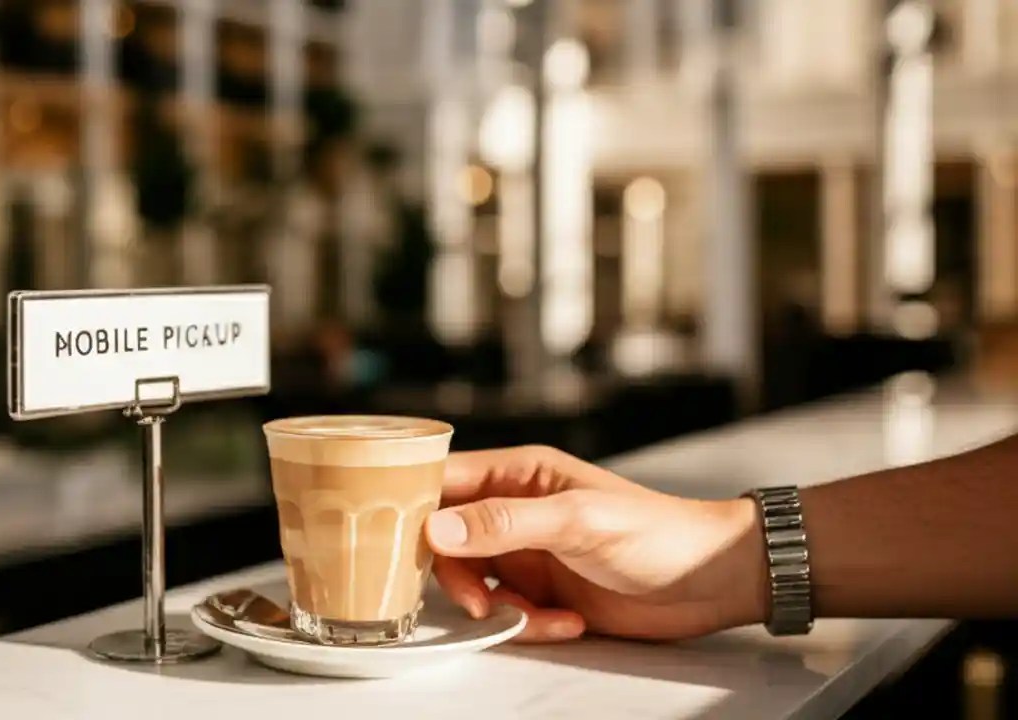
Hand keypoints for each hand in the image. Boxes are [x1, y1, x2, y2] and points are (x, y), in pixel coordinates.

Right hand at [425, 446, 766, 641]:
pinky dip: (530, 624)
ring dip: (497, 607)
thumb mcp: (576, 521)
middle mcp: (516, 509)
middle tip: (478, 601)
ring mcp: (528, 552)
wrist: (711, 581)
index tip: (388, 533)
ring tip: (536, 615)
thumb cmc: (656, 531)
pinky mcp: (544, 591)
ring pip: (475, 582)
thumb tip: (436, 527)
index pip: (444, 477)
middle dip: (456, 575)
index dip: (411, 501)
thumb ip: (504, 523)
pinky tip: (568, 622)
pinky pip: (509, 612)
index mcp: (520, 473)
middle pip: (447, 539)